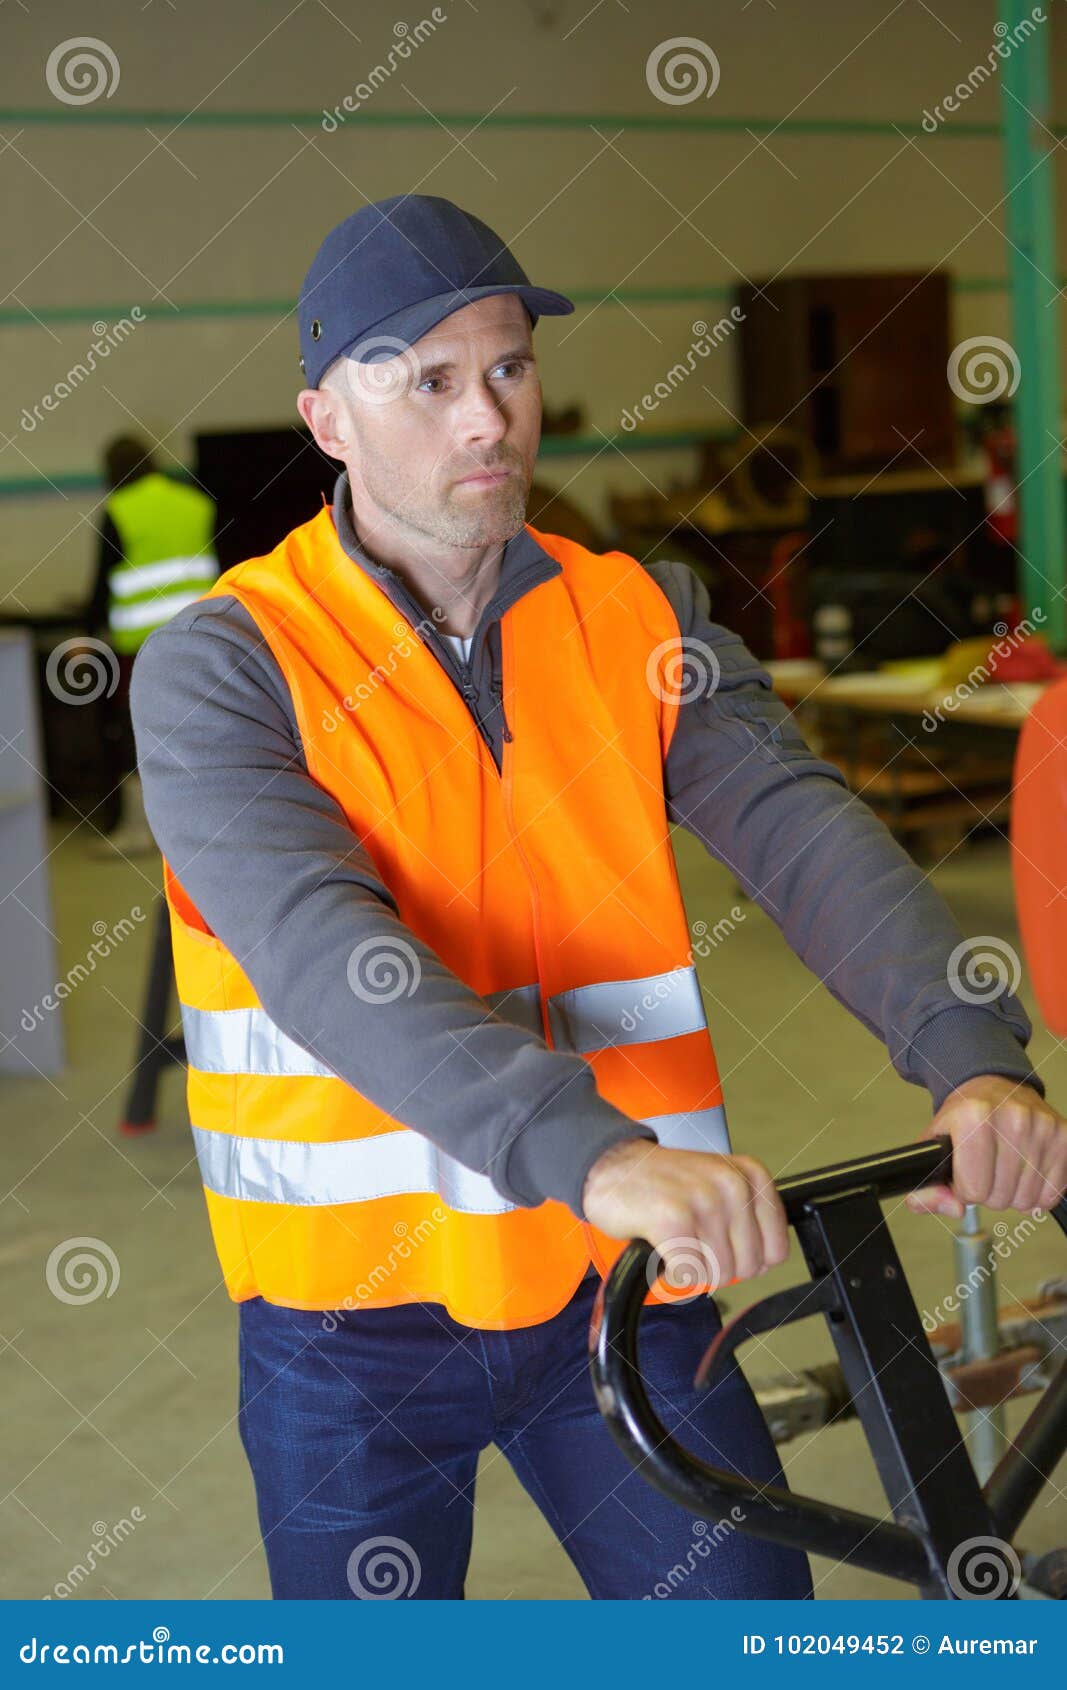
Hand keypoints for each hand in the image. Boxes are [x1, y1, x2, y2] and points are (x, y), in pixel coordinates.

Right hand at [581, 1137, 788, 1287]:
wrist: (609, 1164)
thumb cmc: (664, 1182)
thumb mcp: (719, 1184)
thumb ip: (748, 1218)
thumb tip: (764, 1264)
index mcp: (750, 1175)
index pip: (776, 1249)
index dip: (748, 1258)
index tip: (722, 1243)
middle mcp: (732, 1184)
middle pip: (747, 1268)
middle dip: (717, 1265)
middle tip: (692, 1241)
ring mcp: (703, 1201)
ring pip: (718, 1275)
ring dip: (692, 1268)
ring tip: (675, 1239)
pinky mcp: (673, 1220)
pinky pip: (688, 1276)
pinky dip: (672, 1272)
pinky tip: (661, 1247)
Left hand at [905, 1076, 1066, 1218]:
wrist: (993, 1084)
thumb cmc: (964, 1116)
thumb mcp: (933, 1145)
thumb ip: (926, 1187)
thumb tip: (952, 1208)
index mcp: (973, 1117)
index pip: (972, 1190)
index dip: (964, 1189)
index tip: (964, 1174)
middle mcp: (1011, 1118)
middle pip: (1000, 1198)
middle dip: (988, 1193)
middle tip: (984, 1169)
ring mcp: (1041, 1127)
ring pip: (1027, 1200)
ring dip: (1012, 1193)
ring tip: (1003, 1168)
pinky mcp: (1062, 1136)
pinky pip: (1052, 1193)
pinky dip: (1037, 1192)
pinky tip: (1024, 1171)